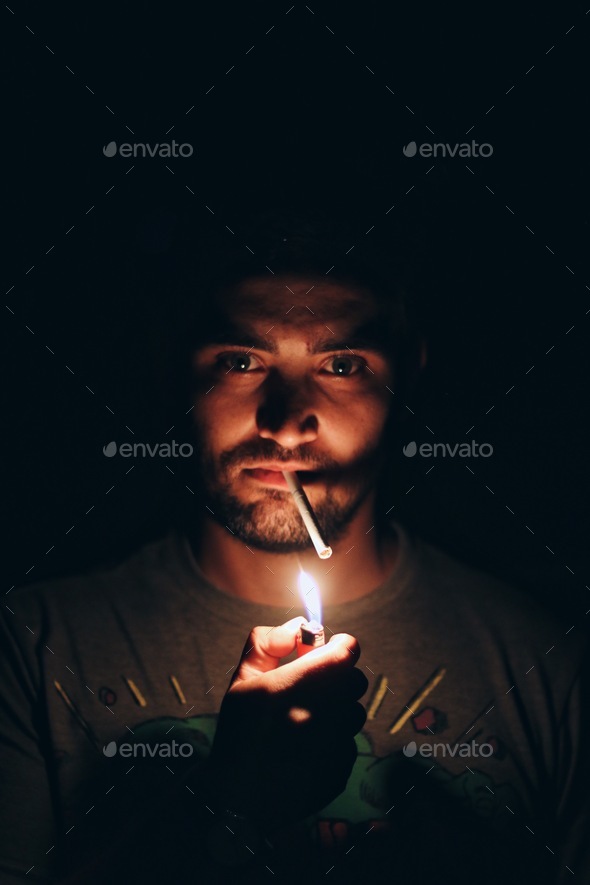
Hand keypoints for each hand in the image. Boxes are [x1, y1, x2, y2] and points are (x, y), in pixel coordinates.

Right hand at [206, 617, 367, 831]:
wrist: (237, 799)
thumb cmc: (239, 732)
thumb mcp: (243, 678)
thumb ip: (268, 642)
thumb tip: (299, 628)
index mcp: (297, 686)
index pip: (348, 651)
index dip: (337, 647)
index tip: (322, 653)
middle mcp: (321, 715)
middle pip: (355, 680)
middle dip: (336, 677)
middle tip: (311, 687)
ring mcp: (334, 745)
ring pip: (354, 712)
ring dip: (337, 710)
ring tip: (306, 720)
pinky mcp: (341, 770)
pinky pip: (348, 742)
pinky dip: (333, 740)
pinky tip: (306, 749)